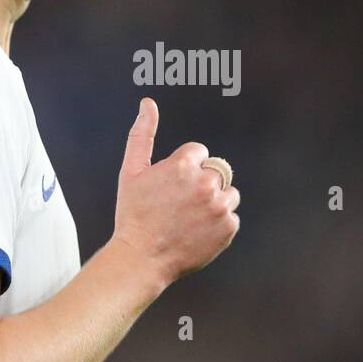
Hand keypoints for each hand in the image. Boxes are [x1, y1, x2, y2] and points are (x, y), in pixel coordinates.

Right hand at [112, 98, 239, 284]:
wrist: (142, 258)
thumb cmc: (133, 214)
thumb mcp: (131, 172)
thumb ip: (142, 134)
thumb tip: (148, 103)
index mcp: (184, 165)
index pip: (199, 153)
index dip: (184, 169)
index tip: (172, 187)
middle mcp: (205, 183)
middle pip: (215, 172)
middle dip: (200, 185)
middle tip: (178, 206)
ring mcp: (219, 206)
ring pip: (227, 194)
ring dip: (213, 203)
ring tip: (189, 219)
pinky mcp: (228, 227)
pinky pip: (231, 217)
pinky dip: (218, 225)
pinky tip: (197, 232)